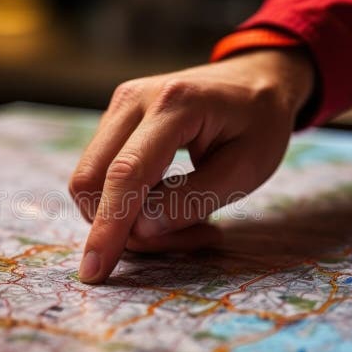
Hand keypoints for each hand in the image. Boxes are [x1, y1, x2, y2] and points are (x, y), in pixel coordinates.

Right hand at [69, 49, 314, 282]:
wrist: (255, 80)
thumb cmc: (259, 124)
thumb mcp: (245, 169)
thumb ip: (192, 200)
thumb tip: (139, 230)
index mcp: (174, 104)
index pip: (126, 173)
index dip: (108, 226)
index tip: (96, 270)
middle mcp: (135, 99)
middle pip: (92, 179)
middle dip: (121, 226)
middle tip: (185, 239)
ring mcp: (120, 107)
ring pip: (93, 182)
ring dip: (129, 218)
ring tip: (188, 222)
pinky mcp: (116, 120)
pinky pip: (103, 174)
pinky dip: (129, 203)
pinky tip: (170, 205)